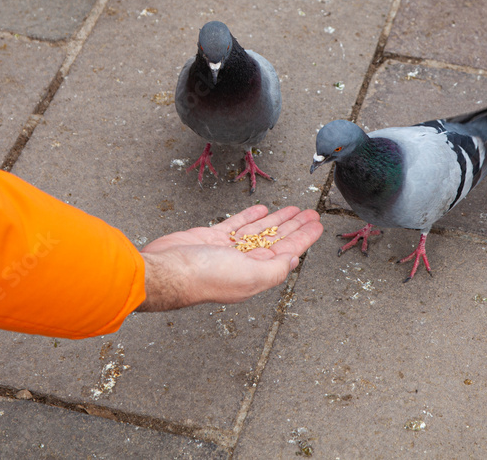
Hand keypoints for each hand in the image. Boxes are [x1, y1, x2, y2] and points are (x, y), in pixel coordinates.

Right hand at [135, 205, 322, 311]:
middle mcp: (245, 262)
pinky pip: (236, 225)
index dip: (304, 238)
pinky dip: (250, 216)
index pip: (287, 252)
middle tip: (311, 213)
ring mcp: (228, 250)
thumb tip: (294, 260)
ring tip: (293, 209)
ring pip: (259, 231)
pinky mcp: (212, 238)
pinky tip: (262, 209)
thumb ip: (275, 268)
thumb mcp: (250, 276)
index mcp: (257, 273)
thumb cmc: (207, 276)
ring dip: (277, 219)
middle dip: (295, 226)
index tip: (317, 225)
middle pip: (277, 240)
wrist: (169, 269)